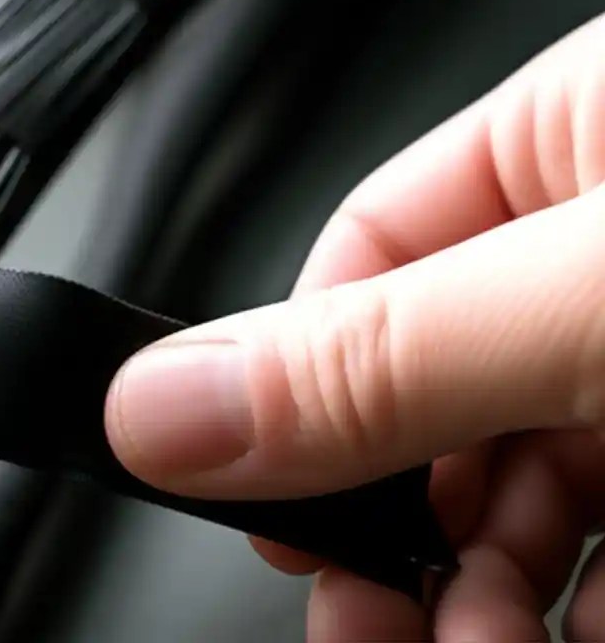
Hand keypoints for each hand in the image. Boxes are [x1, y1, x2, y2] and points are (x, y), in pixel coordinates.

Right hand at [105, 13, 604, 641]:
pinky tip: (575, 638)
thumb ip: (379, 361)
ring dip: (488, 595)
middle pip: (444, 396)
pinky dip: (587, 610)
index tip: (275, 503)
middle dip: (398, 525)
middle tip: (371, 614)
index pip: (371, 250)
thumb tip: (161, 407)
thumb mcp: (594, 299)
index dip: (304, 388)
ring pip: (534, 488)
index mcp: (581, 130)